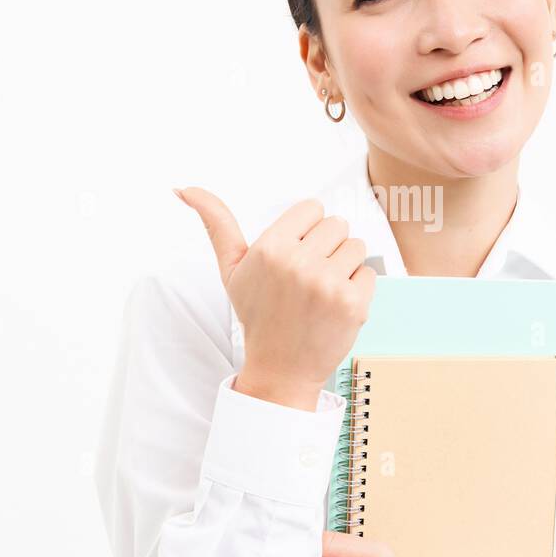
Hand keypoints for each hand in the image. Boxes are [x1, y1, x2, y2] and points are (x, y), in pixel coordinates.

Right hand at [175, 188, 375, 407]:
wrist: (281, 368)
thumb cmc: (258, 314)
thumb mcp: (232, 268)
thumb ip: (216, 223)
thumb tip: (185, 189)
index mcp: (270, 248)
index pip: (312, 208)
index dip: (307, 230)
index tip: (297, 254)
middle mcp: (299, 263)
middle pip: (337, 224)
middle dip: (327, 247)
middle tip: (309, 277)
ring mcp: (328, 284)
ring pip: (356, 246)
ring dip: (345, 265)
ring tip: (323, 290)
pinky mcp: (354, 303)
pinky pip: (370, 272)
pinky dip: (359, 287)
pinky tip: (336, 305)